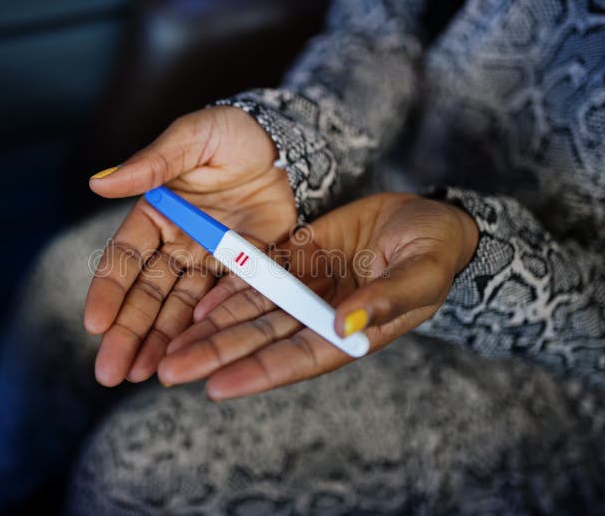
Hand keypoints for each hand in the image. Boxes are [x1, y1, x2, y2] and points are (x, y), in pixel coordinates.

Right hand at [84, 106, 297, 385]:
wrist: (288, 145)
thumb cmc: (233, 133)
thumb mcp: (192, 138)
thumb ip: (151, 163)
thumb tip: (98, 182)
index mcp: (155, 212)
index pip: (124, 257)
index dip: (108, 290)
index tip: (94, 324)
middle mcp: (176, 243)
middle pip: (145, 294)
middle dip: (126, 333)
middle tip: (109, 372)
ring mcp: (207, 261)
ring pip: (177, 309)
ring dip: (157, 343)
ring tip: (138, 377)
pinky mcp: (240, 271)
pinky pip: (218, 306)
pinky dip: (201, 333)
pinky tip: (185, 360)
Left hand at [157, 193, 478, 399]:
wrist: (428, 216)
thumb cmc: (436, 250)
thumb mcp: (422, 273)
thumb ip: (387, 301)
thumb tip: (346, 328)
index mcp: (352, 333)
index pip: (298, 358)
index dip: (257, 373)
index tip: (215, 388)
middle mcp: (319, 316)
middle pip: (261, 340)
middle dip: (216, 355)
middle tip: (170, 371)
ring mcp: (305, 288)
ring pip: (251, 311)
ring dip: (212, 327)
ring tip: (169, 342)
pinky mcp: (297, 258)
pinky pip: (258, 275)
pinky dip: (229, 287)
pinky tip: (198, 301)